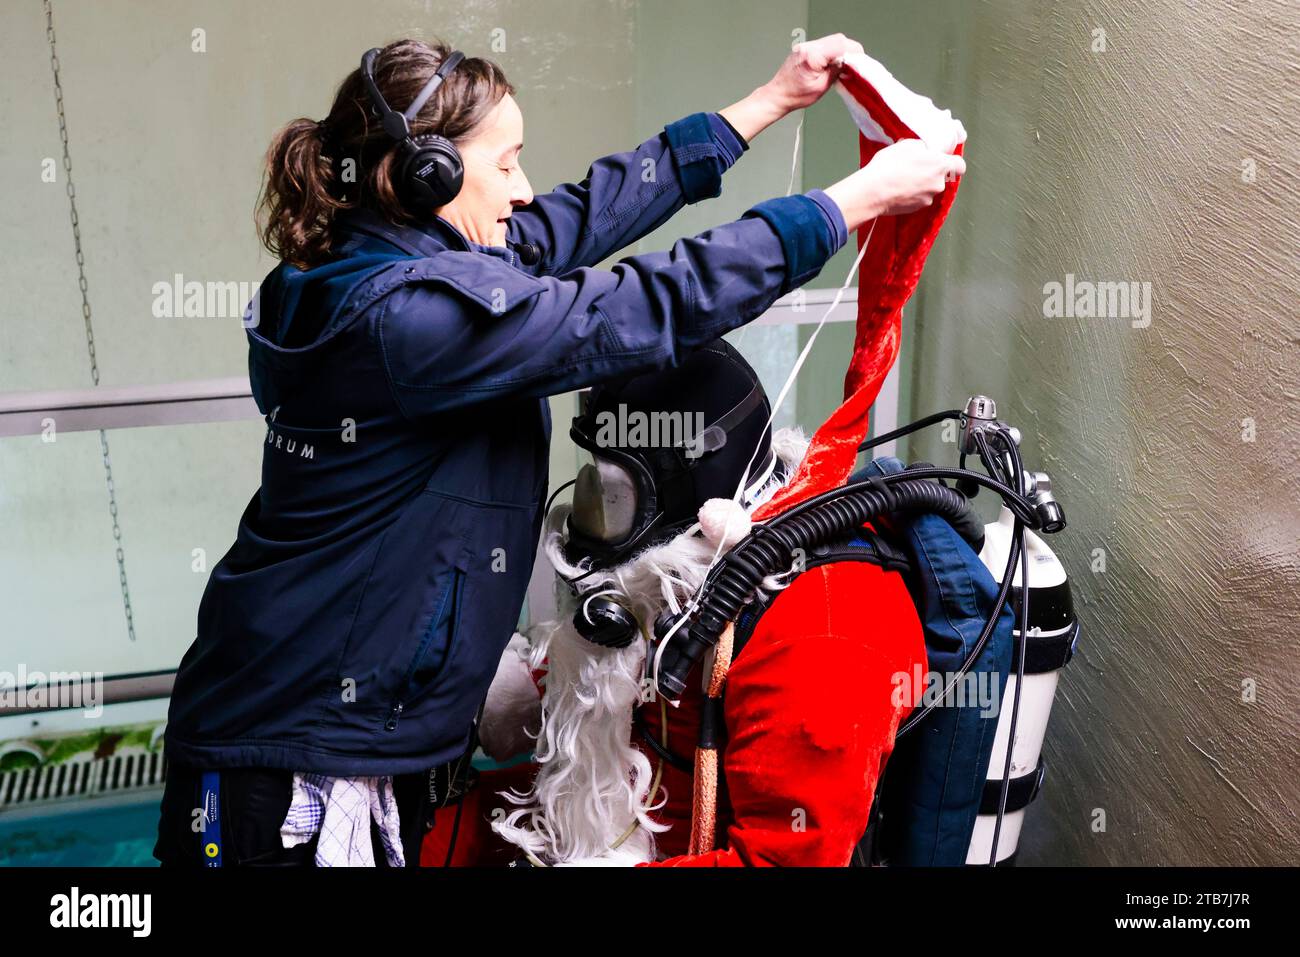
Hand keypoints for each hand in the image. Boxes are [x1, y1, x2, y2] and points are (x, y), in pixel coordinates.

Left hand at [763, 34, 864, 112]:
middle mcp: (808, 47)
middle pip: (837, 39)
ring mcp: (805, 46)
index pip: (840, 44)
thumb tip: (848, 63)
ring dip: (840, 51)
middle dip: (849, 50)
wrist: (778, 95)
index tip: (860, 61)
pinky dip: (832, 52)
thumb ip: (836, 71)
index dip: (854, 51)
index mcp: (812, 56)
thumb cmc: (796, 95)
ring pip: (831, 41)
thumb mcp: (821, 86)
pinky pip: (823, 45)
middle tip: (853, 64)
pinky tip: (832, 64)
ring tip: (843, 66)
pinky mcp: (804, 49)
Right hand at [823, 139, 965, 229]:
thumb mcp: (907, 145)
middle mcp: (938, 184)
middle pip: (941, 178)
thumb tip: (925, 151)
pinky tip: (897, 190)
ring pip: (929, 189)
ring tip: (902, 179)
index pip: (960, 165)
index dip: (953, 162)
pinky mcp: (916, 209)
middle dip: (931, 173)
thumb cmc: (889, 165)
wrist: (873, 191)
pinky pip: (918, 199)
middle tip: (914, 167)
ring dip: (920, 184)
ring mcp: (928, 199)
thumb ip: (923, 148)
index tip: (943, 159)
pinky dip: (911, 195)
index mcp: (940, 166)